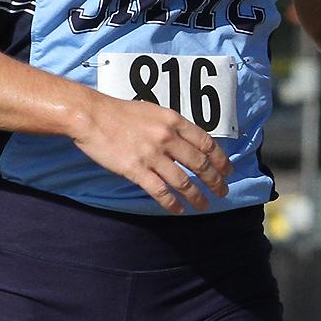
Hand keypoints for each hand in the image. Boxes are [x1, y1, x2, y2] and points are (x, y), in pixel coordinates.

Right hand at [70, 94, 233, 213]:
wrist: (92, 116)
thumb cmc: (119, 112)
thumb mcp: (153, 111)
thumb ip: (172, 126)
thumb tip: (188, 141)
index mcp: (173, 121)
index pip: (206, 143)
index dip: (220, 159)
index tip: (228, 171)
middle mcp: (167, 138)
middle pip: (200, 164)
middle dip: (215, 181)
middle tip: (222, 192)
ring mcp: (152, 155)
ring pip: (183, 181)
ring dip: (197, 196)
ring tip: (204, 206)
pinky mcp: (137, 170)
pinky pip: (160, 191)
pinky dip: (172, 203)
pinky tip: (178, 209)